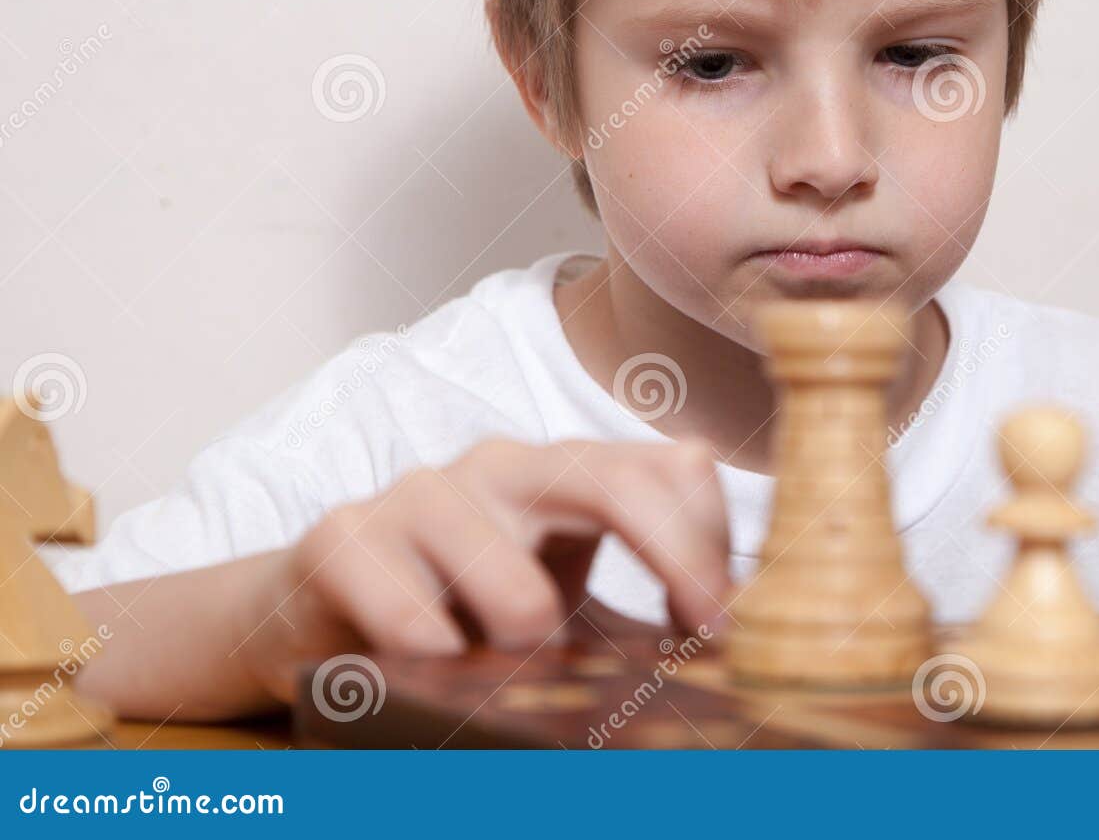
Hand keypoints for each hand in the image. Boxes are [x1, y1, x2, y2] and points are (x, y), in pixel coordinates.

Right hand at [234, 437, 728, 701]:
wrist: (309, 614)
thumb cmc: (460, 611)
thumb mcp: (565, 603)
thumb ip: (645, 618)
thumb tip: (749, 659)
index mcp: (565, 472)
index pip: (672, 467)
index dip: (710, 542)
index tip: (724, 627)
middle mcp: (502, 465)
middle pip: (616, 485)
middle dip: (672, 567)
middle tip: (694, 645)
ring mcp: (422, 493)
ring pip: (520, 595)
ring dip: (529, 661)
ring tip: (502, 672)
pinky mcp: (344, 539)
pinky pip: (417, 624)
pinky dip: (440, 670)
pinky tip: (430, 668)